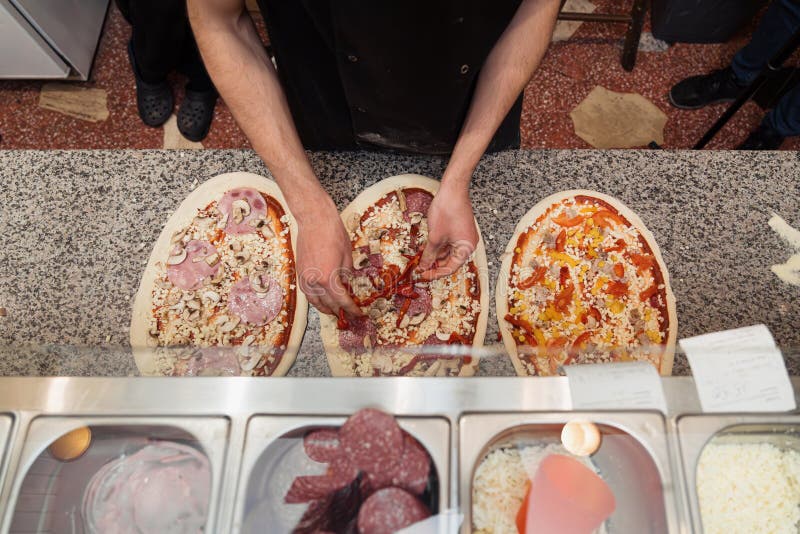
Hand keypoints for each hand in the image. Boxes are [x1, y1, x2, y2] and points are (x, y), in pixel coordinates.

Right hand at [295, 199, 361, 316]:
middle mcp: (314, 280)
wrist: (314, 219)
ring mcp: (305, 276)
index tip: (358, 314)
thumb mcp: (347, 255)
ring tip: (333, 313)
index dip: (351, 309)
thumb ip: (346, 274)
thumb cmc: (333, 233)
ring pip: (314, 300)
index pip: (341, 300)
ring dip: (324, 308)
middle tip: (348, 316)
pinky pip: (306, 291)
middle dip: (339, 311)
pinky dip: (314, 298)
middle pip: (328, 303)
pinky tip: (320, 300)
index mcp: (329, 277)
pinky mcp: (300, 271)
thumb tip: (346, 285)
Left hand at [418, 183, 477, 279]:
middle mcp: (468, 244)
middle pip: (450, 261)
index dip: (436, 274)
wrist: (453, 190)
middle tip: (420, 268)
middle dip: (434, 264)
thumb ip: (429, 254)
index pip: (451, 268)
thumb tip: (424, 267)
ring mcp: (464, 236)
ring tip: (420, 257)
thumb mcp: (435, 237)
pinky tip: (426, 247)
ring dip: (435, 255)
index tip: (423, 275)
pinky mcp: (459, 229)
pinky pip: (448, 243)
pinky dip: (438, 246)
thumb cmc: (448, 210)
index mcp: (466, 248)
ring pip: (448, 252)